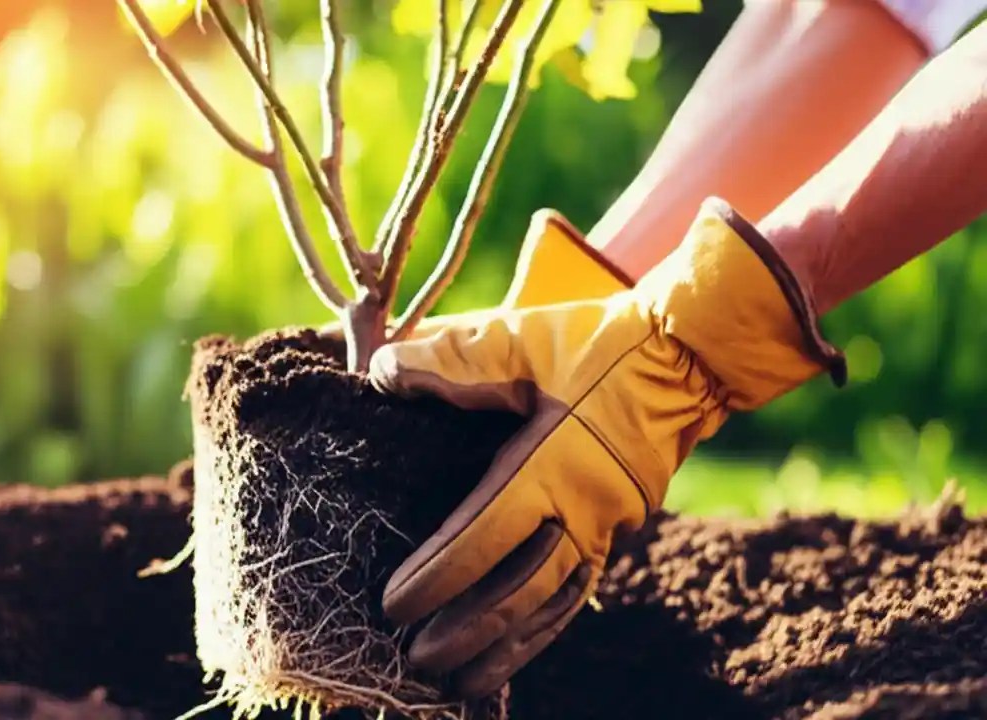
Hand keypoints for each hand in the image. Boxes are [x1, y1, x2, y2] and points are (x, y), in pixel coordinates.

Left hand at [370, 198, 845, 697]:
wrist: (685, 356)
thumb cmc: (594, 344)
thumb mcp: (519, 339)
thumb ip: (450, 358)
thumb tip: (382, 375)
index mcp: (551, 464)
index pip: (483, 538)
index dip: (437, 577)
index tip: (395, 603)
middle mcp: (582, 509)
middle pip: (517, 592)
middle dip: (464, 631)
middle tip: (414, 658)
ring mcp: (606, 527)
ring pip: (549, 607)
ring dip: (502, 647)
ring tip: (456, 680)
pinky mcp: (617, 531)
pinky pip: (576, 596)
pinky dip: (541, 631)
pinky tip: (512, 654)